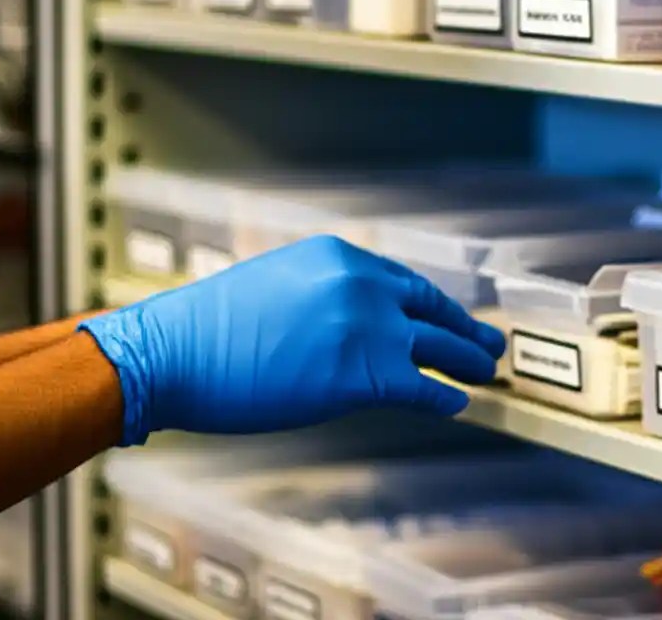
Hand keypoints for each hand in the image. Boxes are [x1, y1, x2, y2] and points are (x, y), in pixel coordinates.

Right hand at [80, 236, 504, 444]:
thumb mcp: (277, 287)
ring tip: (487, 369)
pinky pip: (421, 387)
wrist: (172, 354)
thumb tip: (350, 327)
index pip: (402, 282)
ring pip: (438, 345)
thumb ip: (323, 298)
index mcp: (338, 258)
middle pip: (430, 307)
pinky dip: (444, 397)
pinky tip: (457, 403)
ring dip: (467, 358)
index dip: (430, 305)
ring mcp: (367, 328)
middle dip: (464, 326)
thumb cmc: (207, 331)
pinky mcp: (363, 374)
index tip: (449, 316)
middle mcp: (362, 284)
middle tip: (489, 340)